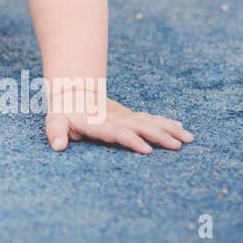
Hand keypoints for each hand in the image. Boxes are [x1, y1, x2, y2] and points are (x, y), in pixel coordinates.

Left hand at [45, 90, 193, 153]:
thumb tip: (57, 146)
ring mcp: (125, 116)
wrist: (73, 92)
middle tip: (177, 146)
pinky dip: (166, 123)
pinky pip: (150, 119)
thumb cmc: (63, 113)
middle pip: (139, 126)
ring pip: (149, 122)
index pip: (116, 132)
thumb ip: (55, 132)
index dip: (131, 140)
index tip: (147, 150)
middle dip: (158, 135)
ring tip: (187, 138)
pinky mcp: (130, 116)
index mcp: (98, 122)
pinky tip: (181, 129)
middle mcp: (115, 118)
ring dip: (168, 129)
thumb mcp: (54, 121)